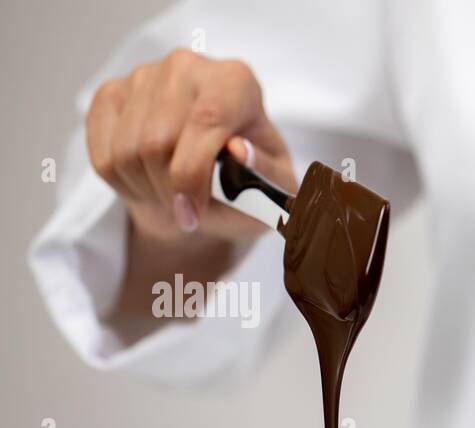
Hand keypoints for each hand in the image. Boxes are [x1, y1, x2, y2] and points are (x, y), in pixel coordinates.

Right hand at [86, 49, 294, 242]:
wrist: (212, 180)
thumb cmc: (249, 183)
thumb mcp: (274, 188)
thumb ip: (266, 173)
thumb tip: (240, 151)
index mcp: (235, 82)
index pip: (205, 120)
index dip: (192, 174)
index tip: (193, 214)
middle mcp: (187, 67)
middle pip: (157, 142)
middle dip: (169, 191)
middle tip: (187, 212)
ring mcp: (143, 76)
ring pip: (126, 152)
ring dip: (147, 191)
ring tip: (172, 197)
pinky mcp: (111, 94)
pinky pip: (103, 155)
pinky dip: (124, 184)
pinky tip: (149, 184)